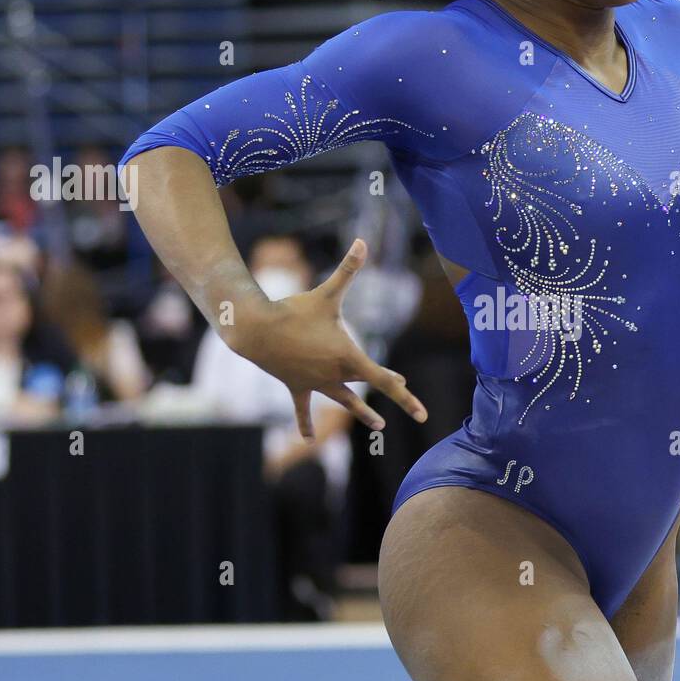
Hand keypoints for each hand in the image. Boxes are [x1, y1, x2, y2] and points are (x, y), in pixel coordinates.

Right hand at [228, 238, 427, 438]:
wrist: (257, 331)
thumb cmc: (294, 310)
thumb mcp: (327, 292)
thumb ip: (348, 268)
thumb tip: (363, 241)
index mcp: (348, 356)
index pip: (384, 380)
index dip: (406, 397)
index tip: (422, 413)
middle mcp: (335, 374)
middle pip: (368, 386)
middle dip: (390, 389)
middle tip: (408, 398)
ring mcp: (316, 383)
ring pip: (344, 401)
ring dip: (361, 412)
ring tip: (379, 426)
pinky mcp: (298, 387)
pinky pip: (303, 408)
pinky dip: (305, 423)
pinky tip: (308, 439)